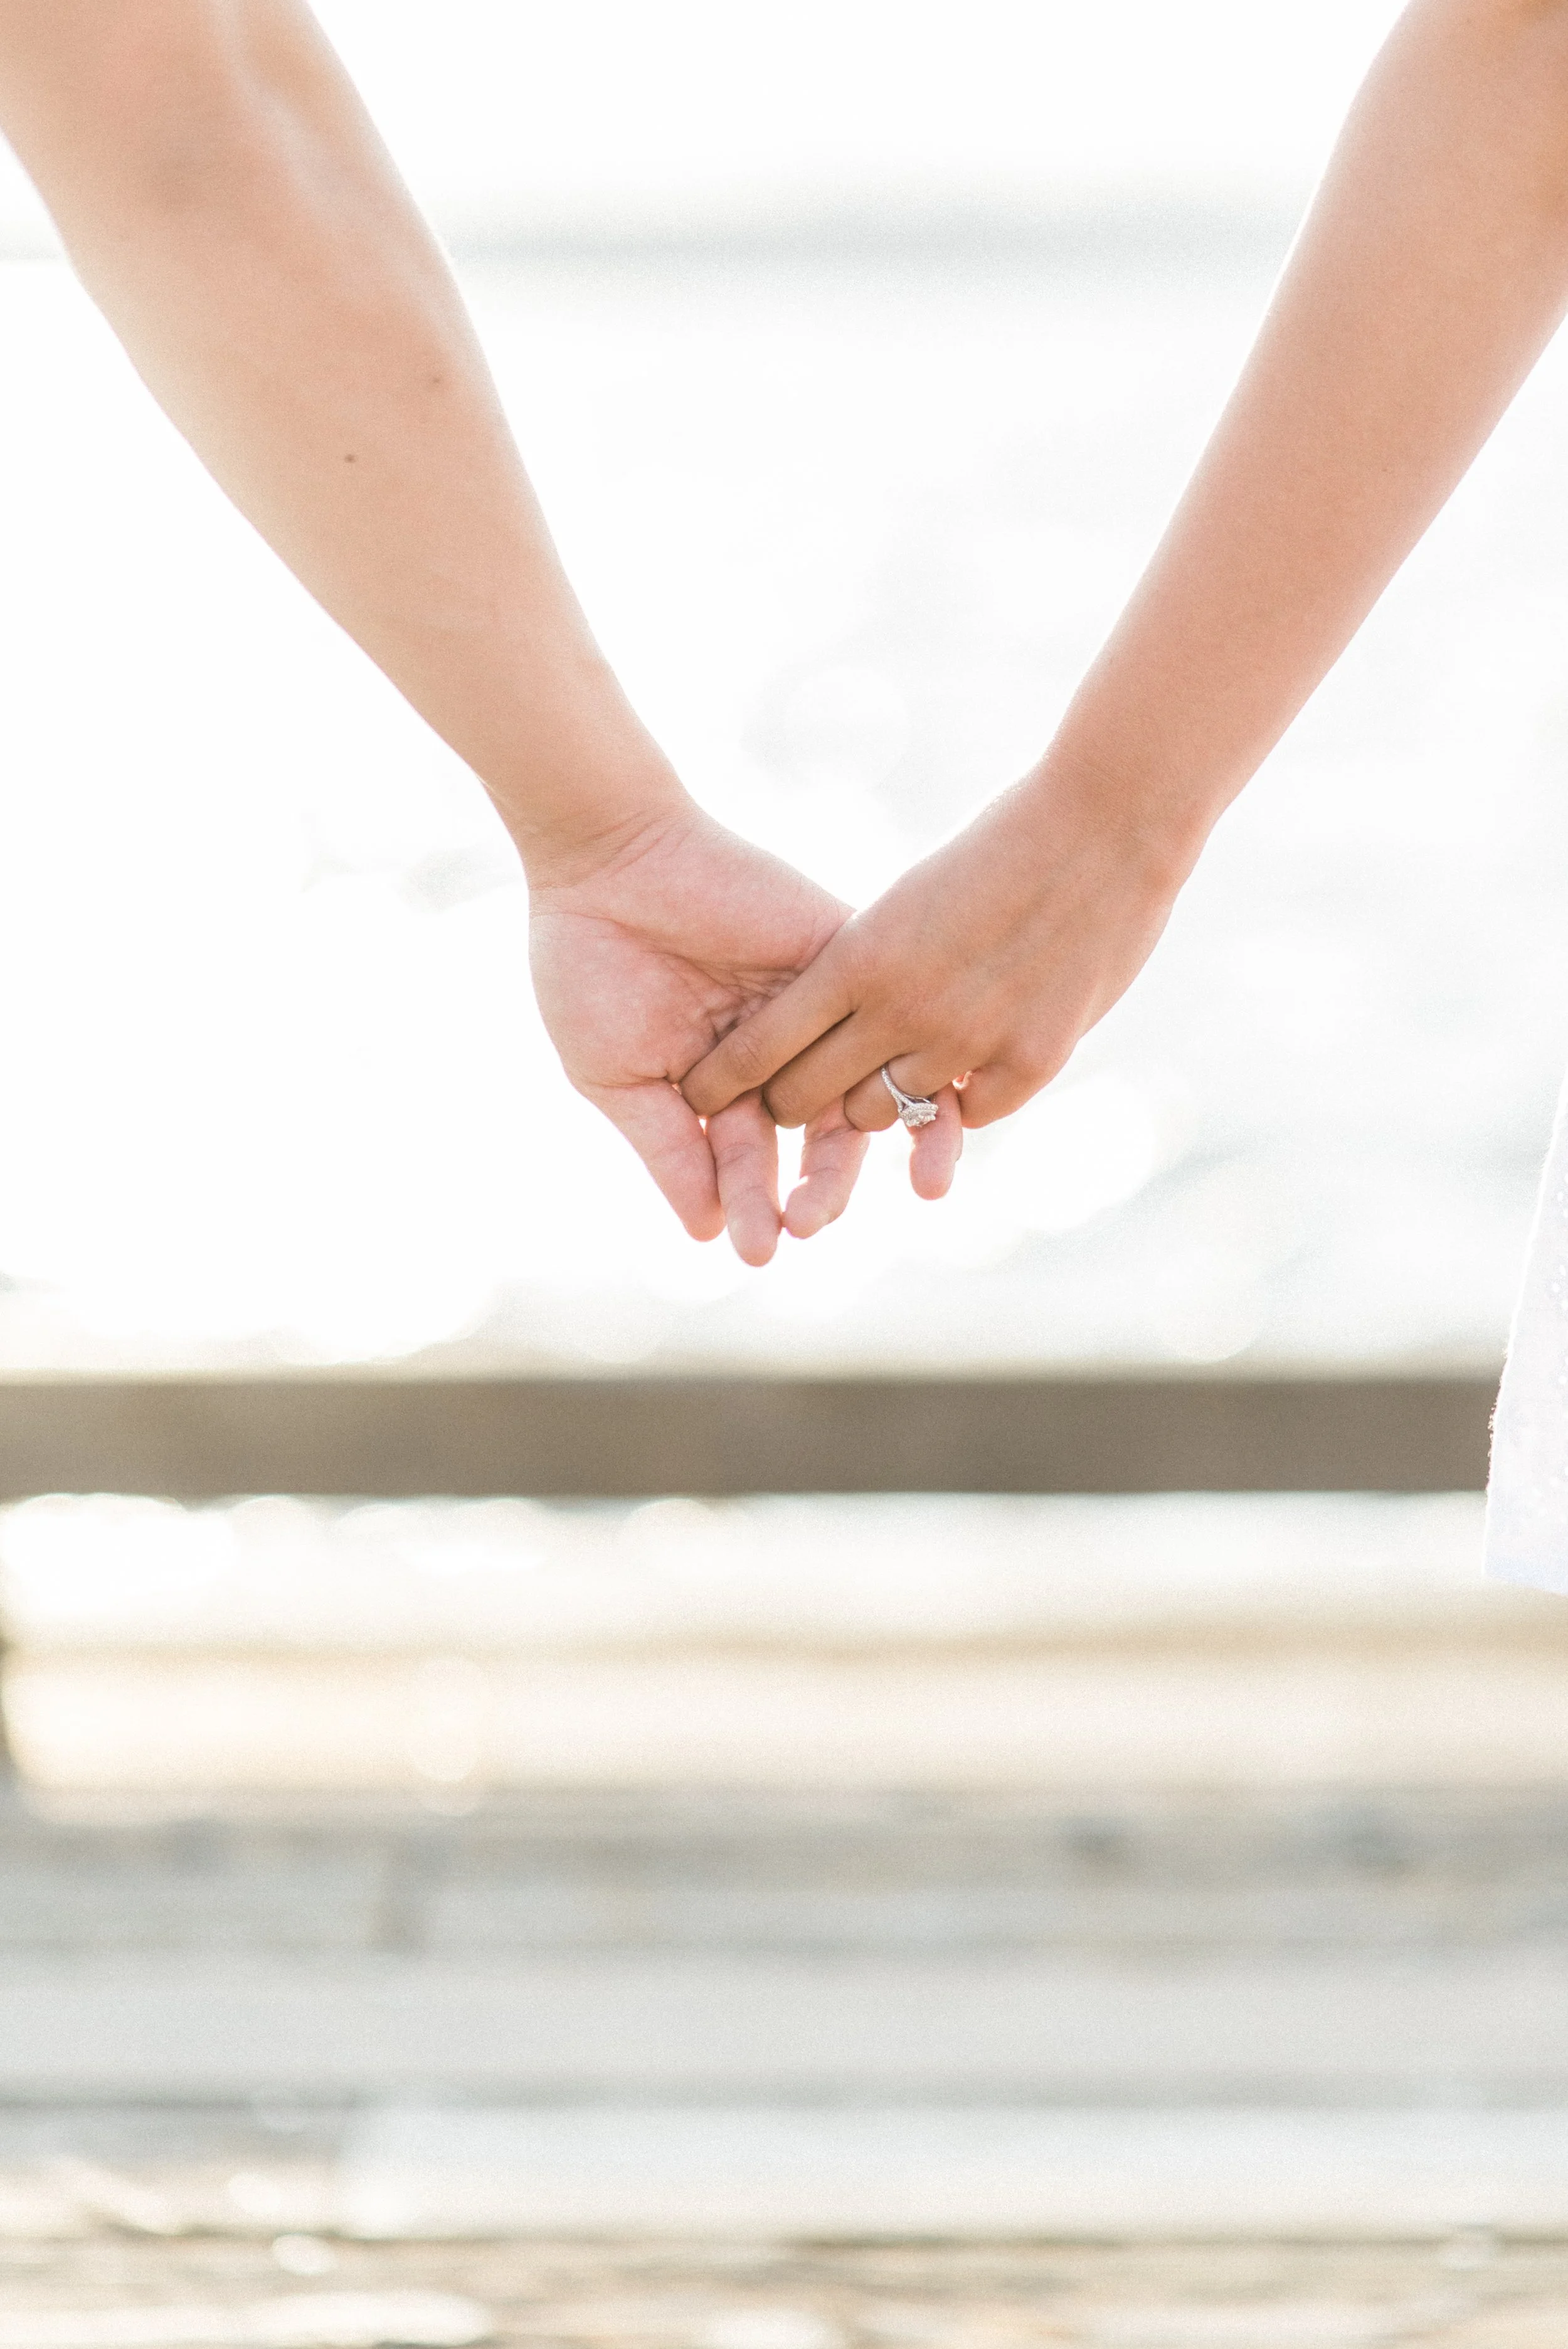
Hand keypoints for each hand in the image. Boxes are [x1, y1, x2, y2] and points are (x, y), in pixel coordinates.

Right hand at [527, 803, 871, 1264]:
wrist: (604, 864)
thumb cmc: (590, 968)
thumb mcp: (618, 1078)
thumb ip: (668, 1151)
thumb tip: (709, 1231)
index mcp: (725, 1086)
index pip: (753, 1160)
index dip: (758, 1204)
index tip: (759, 1250)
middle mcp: (781, 1055)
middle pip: (819, 1137)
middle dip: (816, 1188)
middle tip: (808, 1226)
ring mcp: (818, 1009)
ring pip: (863, 1090)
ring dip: (860, 1149)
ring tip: (858, 1194)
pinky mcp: (846, 957)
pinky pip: (891, 1019)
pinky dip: (912, 1066)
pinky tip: (921, 1117)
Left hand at [680, 761, 1187, 1144]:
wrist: (1107, 823)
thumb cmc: (1005, 846)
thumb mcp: (910, 903)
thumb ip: (874, 966)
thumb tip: (845, 1018)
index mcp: (859, 956)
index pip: (764, 1046)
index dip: (733, 1077)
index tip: (708, 1093)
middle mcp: (903, 1008)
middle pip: (812, 1098)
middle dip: (796, 1104)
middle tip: (793, 1106)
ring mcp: (969, 1039)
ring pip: (887, 1114)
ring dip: (879, 1104)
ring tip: (881, 1088)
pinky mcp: (1032, 1060)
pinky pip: (970, 1112)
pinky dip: (961, 1100)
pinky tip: (966, 1076)